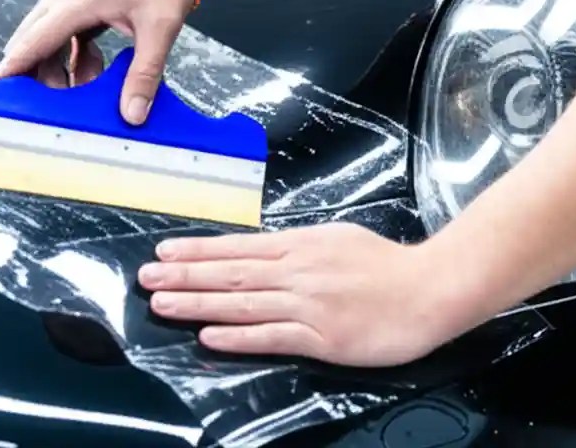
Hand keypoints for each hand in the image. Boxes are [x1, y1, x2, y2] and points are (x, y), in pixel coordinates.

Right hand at [0, 0, 201, 123]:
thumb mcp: (159, 31)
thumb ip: (143, 74)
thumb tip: (133, 114)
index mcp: (75, 0)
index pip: (33, 40)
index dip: (15, 68)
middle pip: (32, 41)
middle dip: (38, 75)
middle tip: (53, 105)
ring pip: (47, 38)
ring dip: (59, 66)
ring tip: (84, 88)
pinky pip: (63, 31)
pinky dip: (73, 54)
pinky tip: (94, 71)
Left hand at [137, 223, 465, 366]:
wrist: (429, 290)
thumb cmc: (385, 264)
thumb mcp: (335, 239)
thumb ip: (296, 247)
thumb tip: (259, 251)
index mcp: (299, 245)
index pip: (237, 247)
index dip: (198, 250)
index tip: (164, 251)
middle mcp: (297, 271)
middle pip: (230, 273)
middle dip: (184, 274)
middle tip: (146, 276)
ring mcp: (307, 304)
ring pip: (242, 303)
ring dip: (198, 303)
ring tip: (163, 302)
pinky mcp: (321, 336)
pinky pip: (271, 336)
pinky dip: (238, 336)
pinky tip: (209, 336)